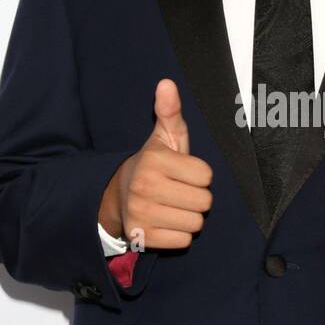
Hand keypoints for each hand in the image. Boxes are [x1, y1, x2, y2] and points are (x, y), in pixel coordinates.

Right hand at [99, 79, 212, 250]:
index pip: (206, 175)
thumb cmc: (153, 165)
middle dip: (197, 198)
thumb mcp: (163, 137)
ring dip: (189, 217)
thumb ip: (170, 111)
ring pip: (196, 224)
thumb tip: (167, 83)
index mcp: (154, 160)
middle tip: (179, 191)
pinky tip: (166, 222)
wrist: (117, 195)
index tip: (183, 173)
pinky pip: (183, 241)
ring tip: (172, 206)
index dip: (200, 175)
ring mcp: (141, 214)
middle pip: (204, 202)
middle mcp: (145, 186)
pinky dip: (179, 235)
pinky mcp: (142, 237)